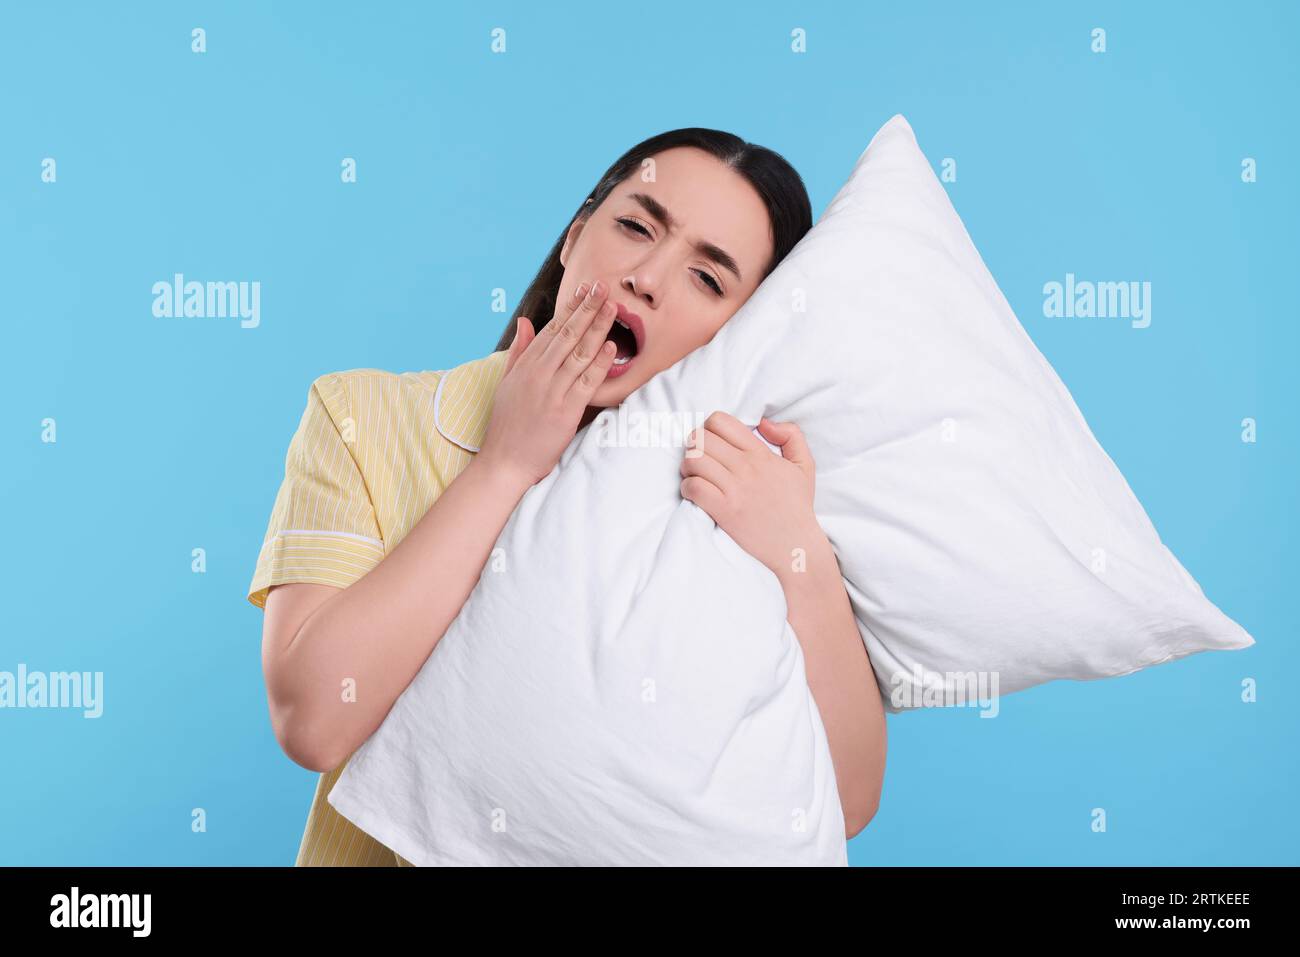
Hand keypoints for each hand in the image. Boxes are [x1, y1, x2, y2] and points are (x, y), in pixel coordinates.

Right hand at [477, 279, 619, 487]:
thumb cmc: (507, 425)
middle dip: (587, 308)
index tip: (585, 290)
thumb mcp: (506, 382)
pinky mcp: (565, 410)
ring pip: (579, 352)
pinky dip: (599, 363)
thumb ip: (518, 351)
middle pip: (567, 334)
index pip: (552, 328)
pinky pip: (586, 381)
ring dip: (598, 328)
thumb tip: (524, 322)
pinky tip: (611, 346)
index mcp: (526, 365)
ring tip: (612, 307)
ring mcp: (552, 391)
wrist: (504, 461)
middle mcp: (538, 373)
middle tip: (603, 287)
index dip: (570, 307)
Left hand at [679, 412, 823, 581]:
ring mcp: (735, 489)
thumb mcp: (804, 465)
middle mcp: (746, 467)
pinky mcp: (724, 510)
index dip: (709, 428)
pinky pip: (694, 487)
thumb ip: (791, 435)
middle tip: (700, 459)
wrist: (795, 545)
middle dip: (693, 446)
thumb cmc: (796, 506)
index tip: (713, 443)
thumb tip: (763, 423)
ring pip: (693, 460)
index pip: (720, 422)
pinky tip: (696, 493)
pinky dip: (688, 488)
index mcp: (761, 454)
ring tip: (695, 475)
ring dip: (688, 467)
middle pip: (700, 438)